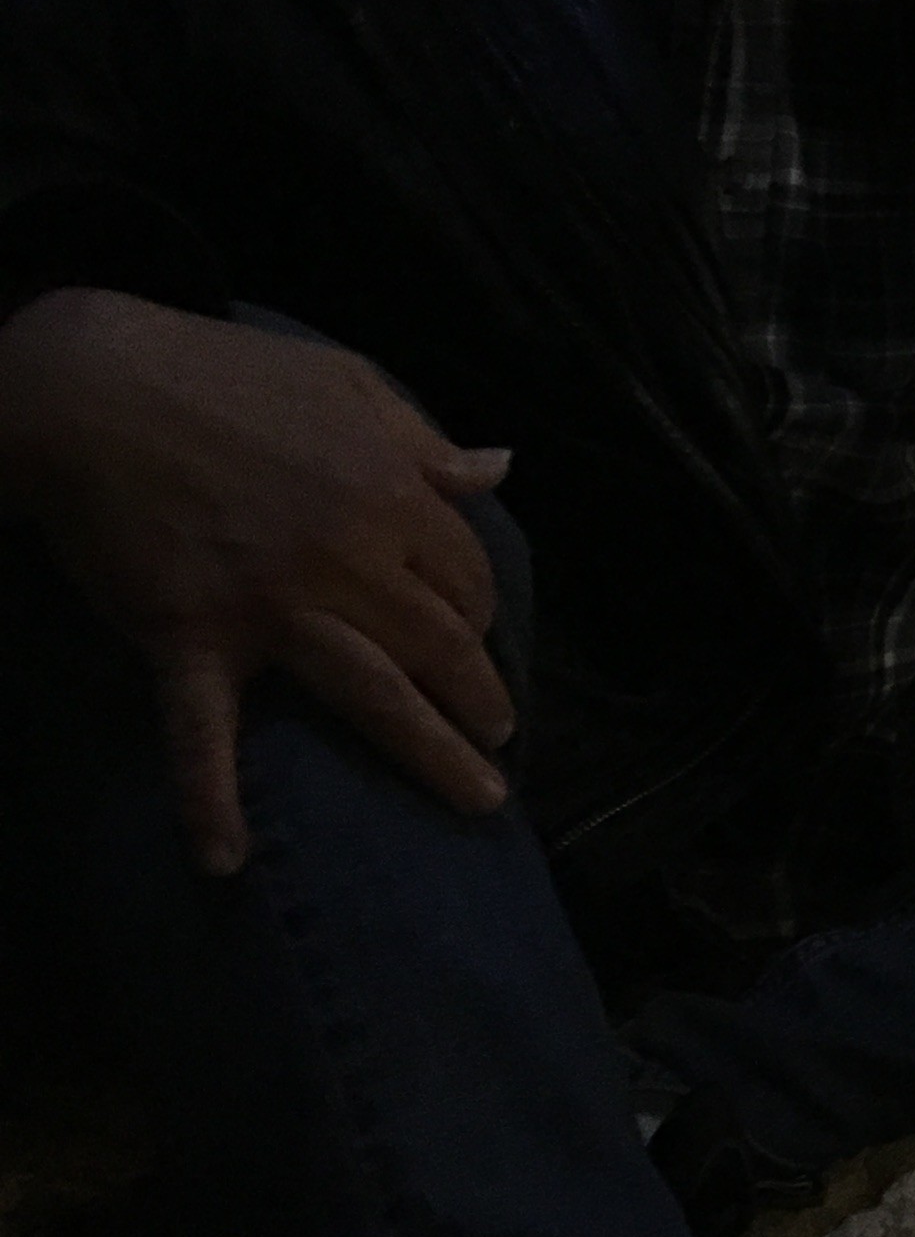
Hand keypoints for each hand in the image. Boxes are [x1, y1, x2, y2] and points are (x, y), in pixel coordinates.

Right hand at [0, 289, 517, 873]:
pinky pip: (203, 731)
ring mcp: (270, 604)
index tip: (476, 642)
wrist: (90, 385)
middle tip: (502, 745)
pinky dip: (211, 798)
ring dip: (430, 752)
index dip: (479, 616)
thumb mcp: (347, 385)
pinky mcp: (189, 634)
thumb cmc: (221, 374)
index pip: (466, 576)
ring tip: (477, 798)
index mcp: (391, 495)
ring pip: (373, 694)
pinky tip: (225, 861)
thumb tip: (500, 469)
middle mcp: (347, 558)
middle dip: (481, 699)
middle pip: (441, 646)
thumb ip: (426, 441)